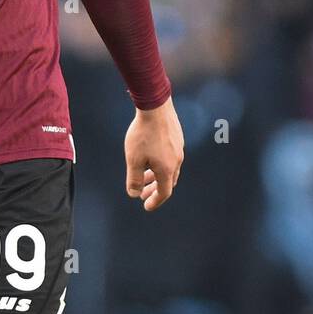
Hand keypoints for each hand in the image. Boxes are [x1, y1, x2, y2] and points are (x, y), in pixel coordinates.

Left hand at [124, 96, 183, 210]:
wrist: (155, 107)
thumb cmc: (143, 134)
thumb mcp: (133, 160)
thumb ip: (134, 179)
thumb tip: (135, 194)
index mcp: (167, 169)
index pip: (164, 192)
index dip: (155, 201)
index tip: (146, 206)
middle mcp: (176, 161)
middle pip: (168, 182)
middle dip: (154, 190)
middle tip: (142, 193)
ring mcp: (179, 149)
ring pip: (169, 169)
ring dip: (157, 176)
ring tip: (144, 176)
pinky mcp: (177, 138)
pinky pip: (170, 157)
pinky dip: (160, 164)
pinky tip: (150, 158)